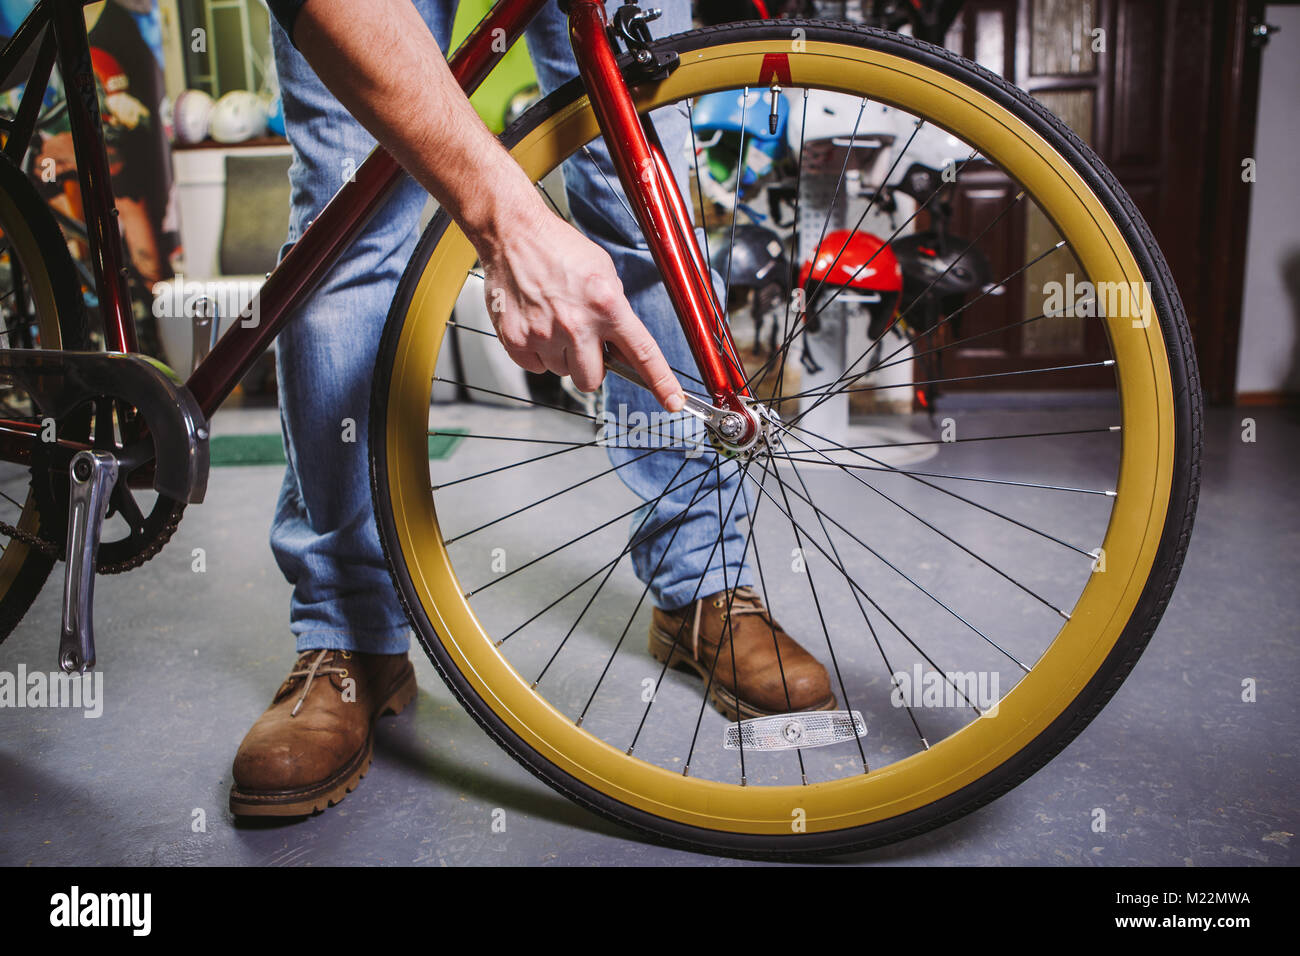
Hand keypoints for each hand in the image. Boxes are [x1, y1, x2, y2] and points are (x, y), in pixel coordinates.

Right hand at [478, 207, 684, 412]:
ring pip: (563, 373)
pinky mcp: (516, 340)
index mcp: (607, 305)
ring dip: (562, 356)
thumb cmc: (559, 249)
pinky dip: (537, 353)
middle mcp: (577, 325)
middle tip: (583, 343)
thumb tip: (621, 344)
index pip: (642, 353)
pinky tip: (535, 325)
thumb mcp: (603, 272)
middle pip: (593, 380)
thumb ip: (615, 310)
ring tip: (553, 321)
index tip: (673, 402)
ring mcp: (544, 335)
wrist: (513, 234)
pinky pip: (535, 368)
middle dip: (591, 367)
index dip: (661, 382)